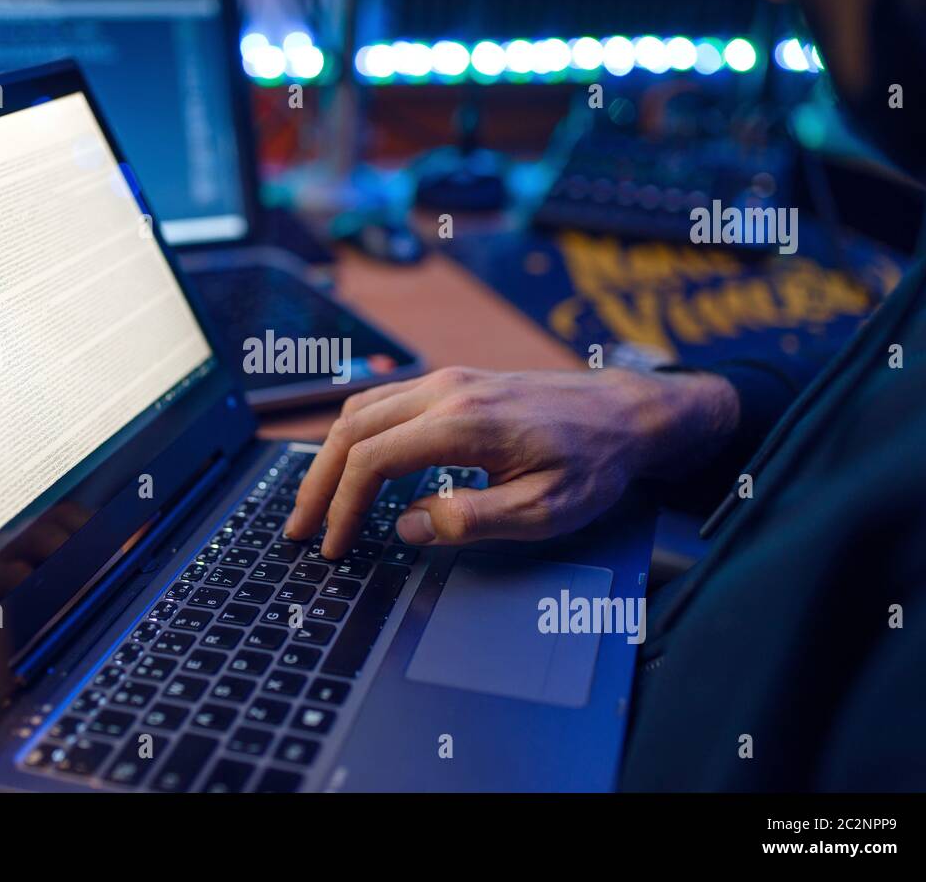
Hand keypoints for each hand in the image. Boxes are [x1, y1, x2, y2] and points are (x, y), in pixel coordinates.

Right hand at [284, 366, 739, 557]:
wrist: (626, 414)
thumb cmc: (592, 464)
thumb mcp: (543, 511)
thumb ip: (470, 521)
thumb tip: (407, 527)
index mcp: (464, 423)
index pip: (373, 461)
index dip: (344, 507)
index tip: (336, 545)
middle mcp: (446, 390)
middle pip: (351, 430)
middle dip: (318, 483)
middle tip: (300, 528)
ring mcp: (446, 380)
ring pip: (360, 410)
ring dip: (329, 457)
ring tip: (316, 502)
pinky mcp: (452, 383)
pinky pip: (382, 401)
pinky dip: (354, 435)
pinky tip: (350, 465)